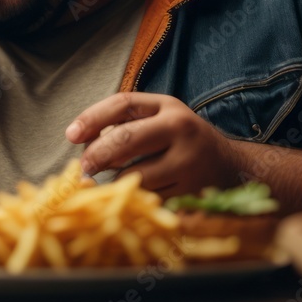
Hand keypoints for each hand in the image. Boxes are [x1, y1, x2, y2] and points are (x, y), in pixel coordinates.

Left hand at [65, 92, 239, 198]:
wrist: (231, 167)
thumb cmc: (181, 141)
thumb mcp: (159, 121)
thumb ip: (124, 125)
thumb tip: (81, 143)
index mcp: (168, 106)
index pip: (123, 103)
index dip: (92, 117)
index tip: (71, 135)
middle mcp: (180, 128)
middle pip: (126, 138)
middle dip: (97, 154)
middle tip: (83, 168)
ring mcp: (188, 161)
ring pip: (135, 174)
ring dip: (116, 180)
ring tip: (111, 181)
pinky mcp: (191, 190)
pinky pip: (150, 197)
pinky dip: (136, 197)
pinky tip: (136, 194)